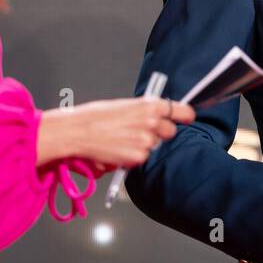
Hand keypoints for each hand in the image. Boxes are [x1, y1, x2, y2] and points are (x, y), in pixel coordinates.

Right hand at [37, 98, 195, 172]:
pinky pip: (141, 157)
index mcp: (151, 105)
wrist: (78, 132)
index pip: (184, 112)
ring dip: (143, 144)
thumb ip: (144, 111)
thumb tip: (155, 115)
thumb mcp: (124, 105)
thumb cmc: (95, 116)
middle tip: (142, 131)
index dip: (184, 116)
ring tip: (121, 138)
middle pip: (170, 131)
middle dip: (160, 133)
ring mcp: (146, 142)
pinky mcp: (138, 157)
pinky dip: (132, 155)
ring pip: (153, 145)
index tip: (185, 118)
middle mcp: (152, 122)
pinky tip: (117, 148)